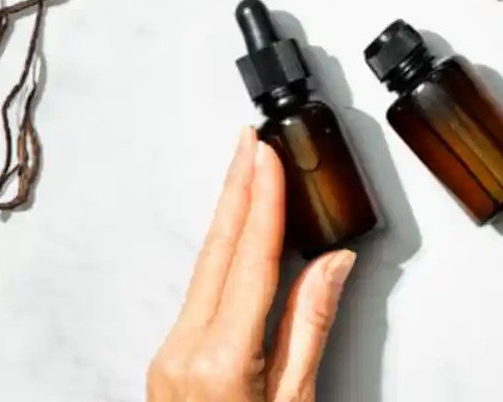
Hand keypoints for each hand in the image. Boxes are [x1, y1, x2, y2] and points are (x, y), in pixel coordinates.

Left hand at [148, 129, 355, 401]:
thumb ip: (311, 328)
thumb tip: (332, 264)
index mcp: (219, 359)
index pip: (249, 260)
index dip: (262, 201)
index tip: (266, 155)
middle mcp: (184, 350)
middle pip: (217, 251)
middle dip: (236, 189)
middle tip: (247, 141)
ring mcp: (170, 354)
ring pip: (205, 268)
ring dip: (229, 217)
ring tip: (246, 173)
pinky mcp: (171, 360)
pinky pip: (201, 292)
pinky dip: (223, 255)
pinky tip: (237, 236)